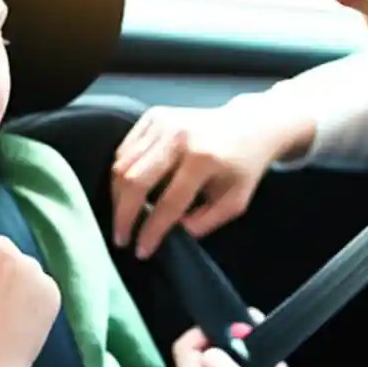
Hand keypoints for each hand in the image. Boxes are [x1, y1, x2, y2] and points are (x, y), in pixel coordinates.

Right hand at [112, 99, 311, 258]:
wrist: (249, 126)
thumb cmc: (243, 167)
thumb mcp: (234, 202)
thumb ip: (204, 223)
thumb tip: (171, 232)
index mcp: (202, 159)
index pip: (168, 203)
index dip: (151, 231)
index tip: (141, 251)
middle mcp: (178, 137)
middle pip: (135, 181)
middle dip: (123, 215)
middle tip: (121, 238)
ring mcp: (162, 122)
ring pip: (122, 165)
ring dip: (118, 196)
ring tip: (124, 216)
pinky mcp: (153, 115)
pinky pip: (124, 149)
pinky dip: (121, 174)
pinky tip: (128, 190)